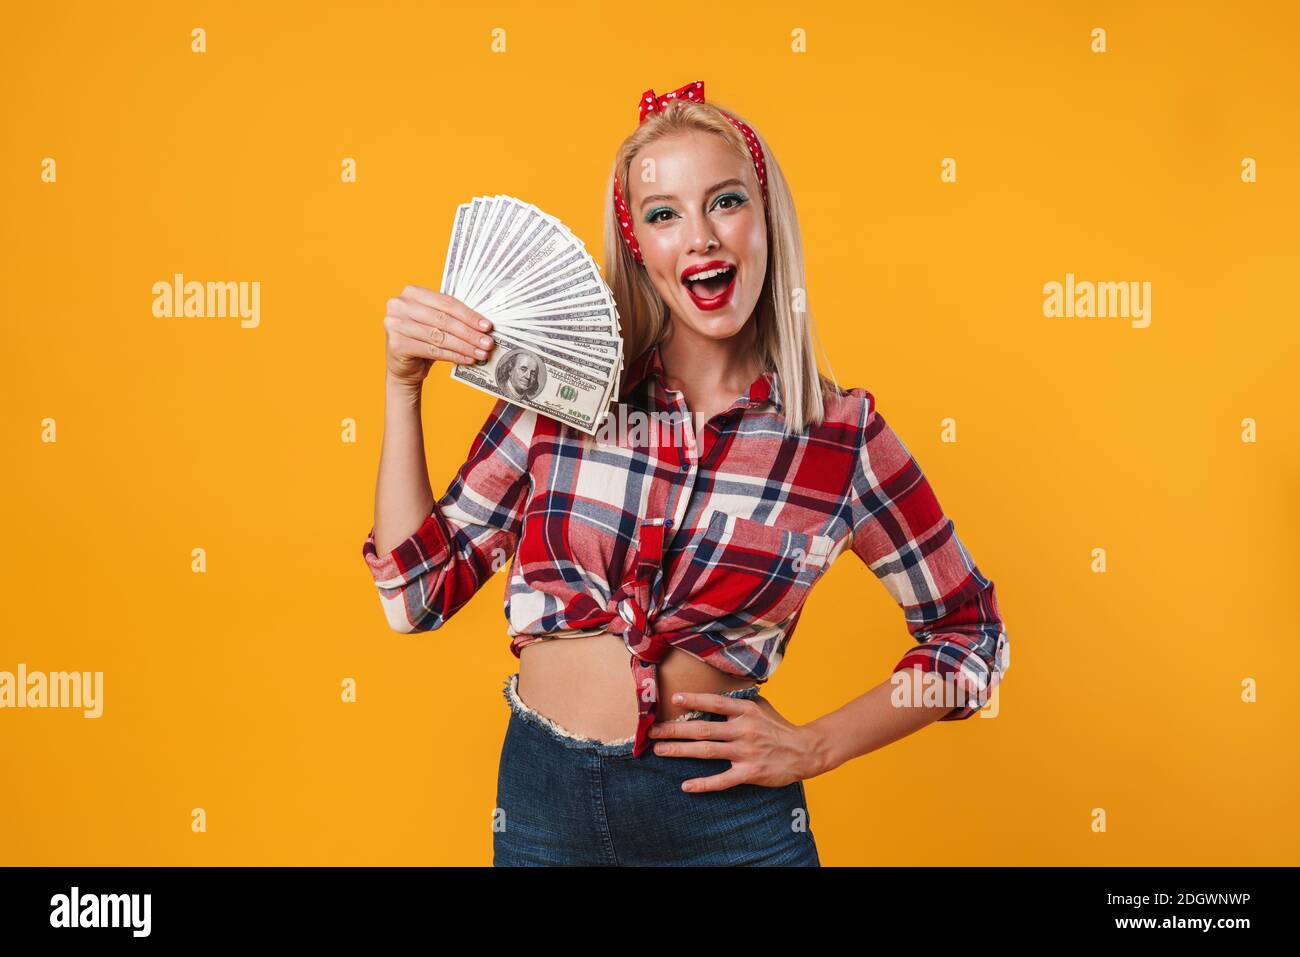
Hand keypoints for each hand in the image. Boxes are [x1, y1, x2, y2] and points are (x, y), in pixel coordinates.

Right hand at [383, 285, 494, 388]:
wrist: (404, 366)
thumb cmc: (423, 339)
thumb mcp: (436, 323)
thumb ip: (452, 317)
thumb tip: (483, 324)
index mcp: (412, 292)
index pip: (446, 302)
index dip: (469, 315)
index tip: (487, 326)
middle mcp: (400, 305)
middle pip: (443, 319)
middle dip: (469, 332)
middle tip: (488, 342)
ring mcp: (395, 324)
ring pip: (439, 336)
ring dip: (464, 346)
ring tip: (481, 353)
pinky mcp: (397, 344)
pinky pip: (432, 350)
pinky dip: (453, 356)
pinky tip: (468, 359)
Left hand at [646, 692, 824, 792]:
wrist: (804, 751)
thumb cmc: (778, 727)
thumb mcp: (761, 707)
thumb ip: (738, 702)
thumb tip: (713, 696)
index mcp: (746, 711)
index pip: (715, 703)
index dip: (694, 700)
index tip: (673, 699)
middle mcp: (744, 729)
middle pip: (703, 729)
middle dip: (675, 730)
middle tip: (652, 731)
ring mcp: (746, 752)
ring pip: (707, 751)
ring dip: (680, 751)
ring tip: (660, 750)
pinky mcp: (750, 773)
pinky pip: (722, 780)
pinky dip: (703, 784)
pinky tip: (686, 785)